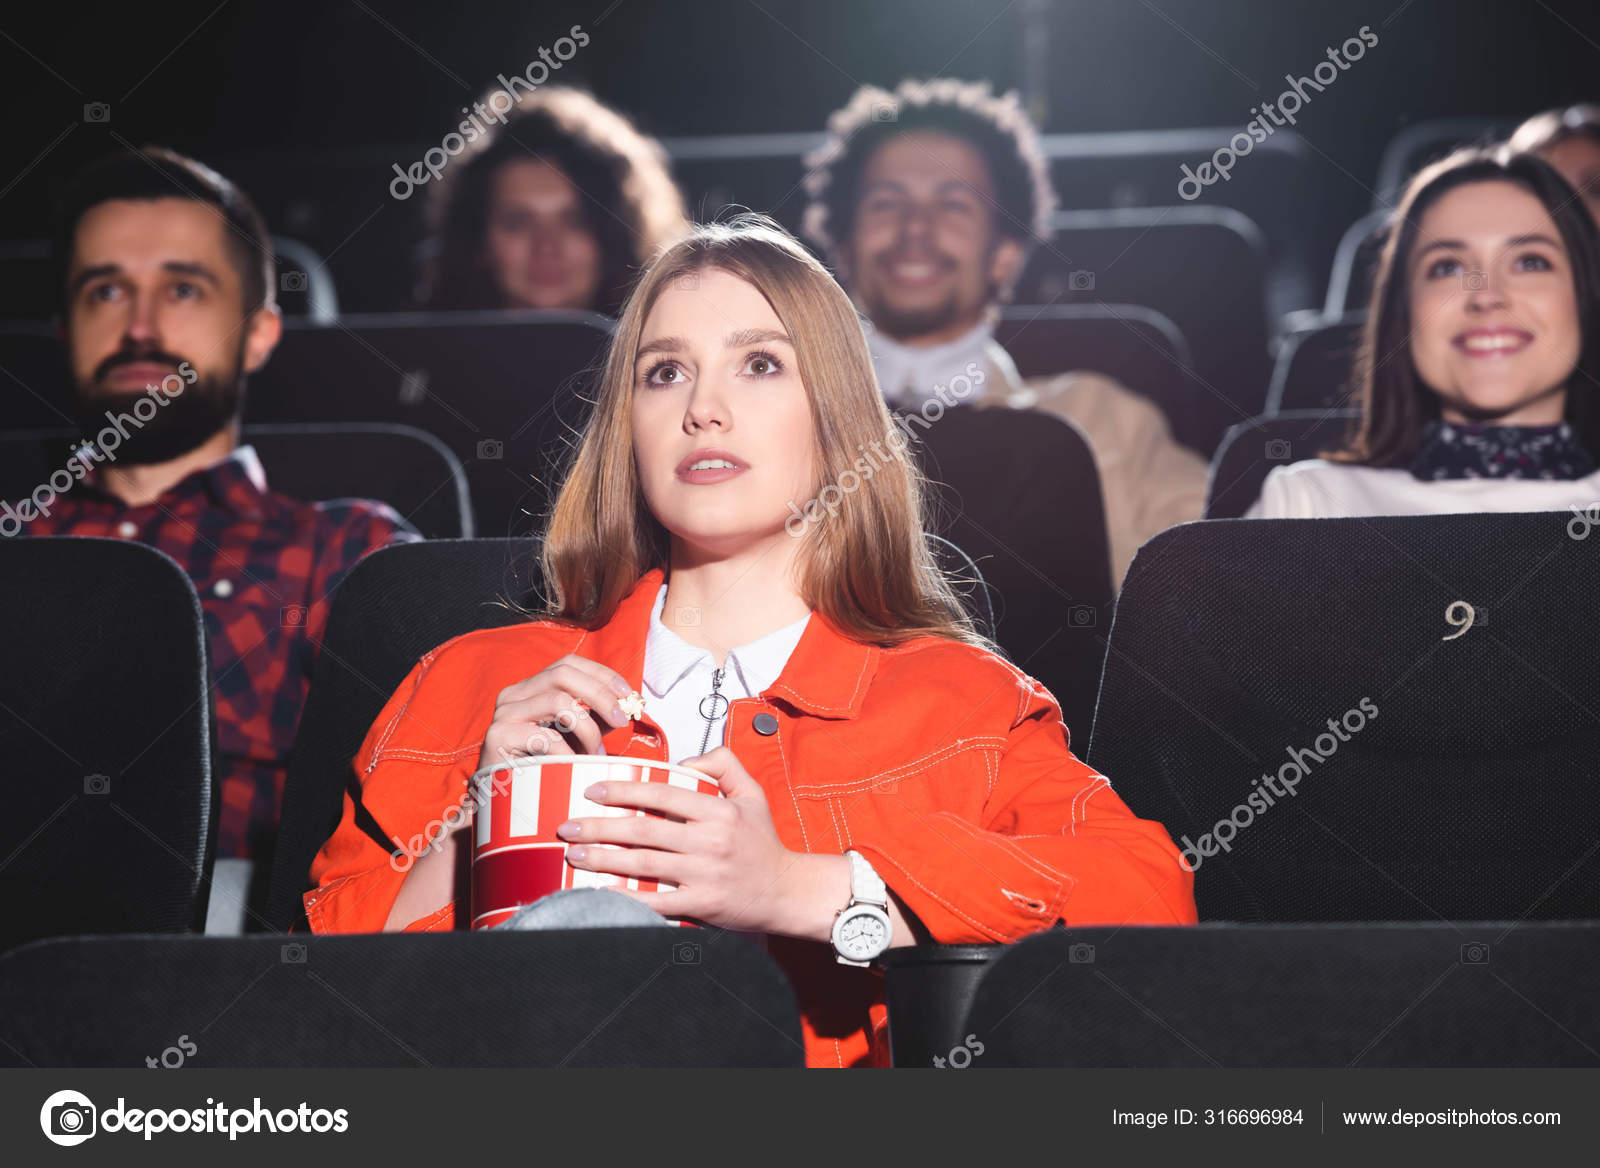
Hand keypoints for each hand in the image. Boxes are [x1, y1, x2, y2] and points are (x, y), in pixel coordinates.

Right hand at [477, 654, 636, 770]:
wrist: (505, 800)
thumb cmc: (545, 765)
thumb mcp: (576, 737)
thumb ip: (597, 718)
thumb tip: (629, 704)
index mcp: (532, 687)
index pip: (569, 663)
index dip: (601, 674)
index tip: (628, 693)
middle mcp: (514, 693)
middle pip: (563, 674)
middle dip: (600, 696)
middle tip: (622, 721)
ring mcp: (503, 713)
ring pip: (558, 701)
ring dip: (587, 729)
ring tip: (595, 754)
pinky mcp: (498, 736)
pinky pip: (544, 736)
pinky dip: (568, 752)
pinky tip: (573, 766)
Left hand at [557, 746, 820, 934]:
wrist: (787, 890)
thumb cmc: (763, 842)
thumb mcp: (752, 793)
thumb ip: (723, 764)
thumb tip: (684, 761)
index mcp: (719, 811)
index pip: (662, 794)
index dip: (624, 791)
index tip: (593, 791)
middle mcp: (710, 841)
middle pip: (644, 830)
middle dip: (599, 828)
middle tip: (567, 827)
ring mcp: (705, 875)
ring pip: (644, 864)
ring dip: (603, 859)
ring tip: (573, 855)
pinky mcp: (702, 904)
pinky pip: (657, 901)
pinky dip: (627, 897)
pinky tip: (601, 892)